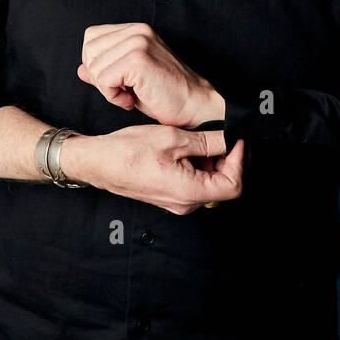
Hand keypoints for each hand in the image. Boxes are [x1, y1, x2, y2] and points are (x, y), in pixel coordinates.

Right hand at [63, 125, 244, 214]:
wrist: (99, 162)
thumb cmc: (128, 152)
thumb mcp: (173, 138)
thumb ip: (208, 141)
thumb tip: (231, 137)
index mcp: (189, 192)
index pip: (234, 184)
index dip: (241, 160)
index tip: (237, 139)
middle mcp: (186, 203)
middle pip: (224, 185)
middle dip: (229, 159)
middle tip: (227, 135)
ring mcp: (178, 202)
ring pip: (210, 183)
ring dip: (213, 161)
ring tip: (203, 138)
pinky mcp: (171, 196)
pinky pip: (195, 183)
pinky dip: (199, 165)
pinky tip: (188, 147)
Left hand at [77, 22, 225, 127]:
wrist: (194, 106)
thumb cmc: (164, 95)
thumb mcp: (129, 80)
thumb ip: (105, 70)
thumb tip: (81, 69)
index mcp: (136, 30)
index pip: (91, 38)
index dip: (98, 64)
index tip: (120, 80)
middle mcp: (137, 30)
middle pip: (89, 51)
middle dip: (100, 77)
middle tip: (126, 90)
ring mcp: (138, 42)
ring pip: (94, 67)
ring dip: (108, 89)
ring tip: (131, 94)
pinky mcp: (138, 58)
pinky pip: (103, 80)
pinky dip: (113, 96)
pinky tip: (132, 99)